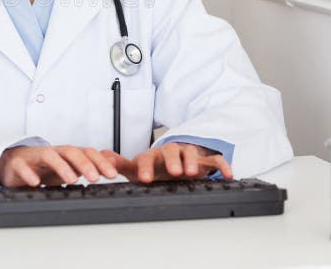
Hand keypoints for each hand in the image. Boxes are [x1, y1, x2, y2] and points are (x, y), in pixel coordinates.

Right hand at [0, 145, 121, 187]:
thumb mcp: (68, 167)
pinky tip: (36, 182)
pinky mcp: (17, 164)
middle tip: (95, 177)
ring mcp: (35, 157)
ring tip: (71, 180)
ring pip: (49, 155)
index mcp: (66, 155)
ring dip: (62, 166)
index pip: (86, 152)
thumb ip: (88, 166)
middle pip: (70, 151)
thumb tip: (113, 166)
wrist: (12, 164)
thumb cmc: (42, 166)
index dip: (100, 161)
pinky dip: (29, 173)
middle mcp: (53, 153)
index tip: (112, 174)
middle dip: (84, 163)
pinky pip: (22, 166)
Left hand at [102, 142, 232, 182]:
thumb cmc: (157, 166)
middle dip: (172, 161)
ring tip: (192, 173)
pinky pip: (216, 160)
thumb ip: (121, 164)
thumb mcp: (138, 167)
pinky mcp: (206, 160)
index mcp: (154, 155)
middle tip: (173, 172)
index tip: (145, 179)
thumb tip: (102, 156)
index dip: (146, 167)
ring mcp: (189, 154)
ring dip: (192, 161)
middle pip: (171, 151)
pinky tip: (228, 175)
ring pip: (192, 152)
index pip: (148, 157)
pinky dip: (222, 166)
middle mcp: (171, 152)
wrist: (178, 160)